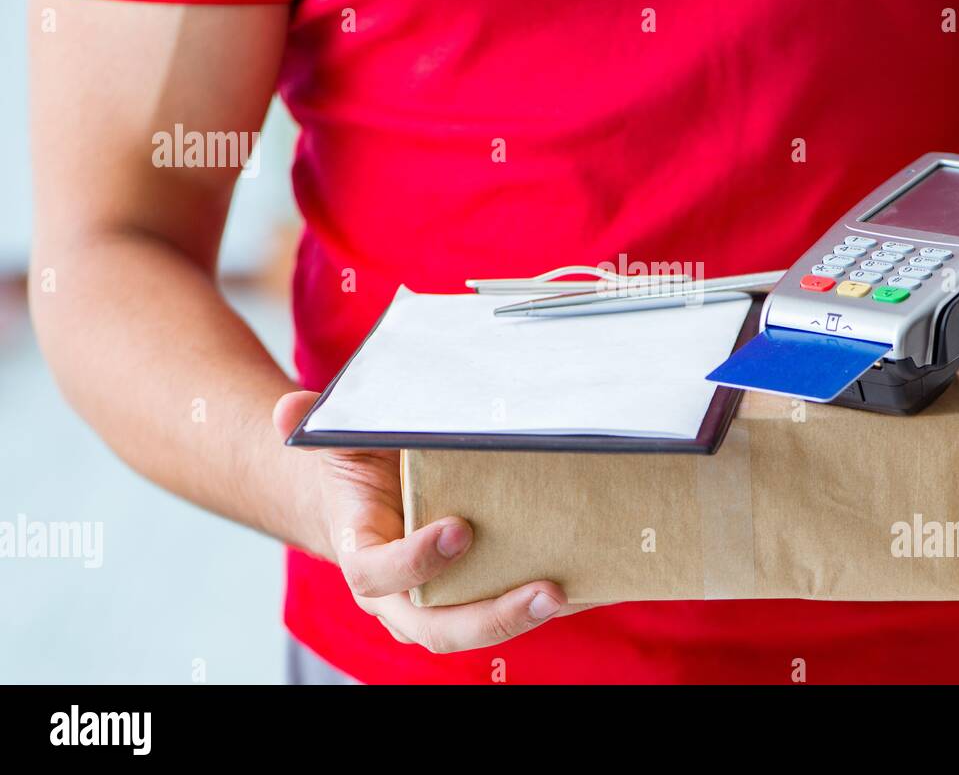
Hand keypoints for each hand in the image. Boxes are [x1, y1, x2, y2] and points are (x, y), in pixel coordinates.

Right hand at [272, 391, 593, 652]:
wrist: (366, 500)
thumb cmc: (358, 470)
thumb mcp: (338, 442)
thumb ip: (316, 425)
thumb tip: (289, 409)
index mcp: (361, 554)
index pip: (377, 574)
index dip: (414, 561)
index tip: (459, 530)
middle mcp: (398, 594)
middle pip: (436, 627)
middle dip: (491, 618)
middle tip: (546, 590)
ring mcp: (435, 602)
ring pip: (475, 629)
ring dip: (525, 617)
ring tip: (573, 592)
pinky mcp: (471, 597)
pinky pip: (505, 609)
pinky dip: (545, 604)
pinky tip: (590, 584)